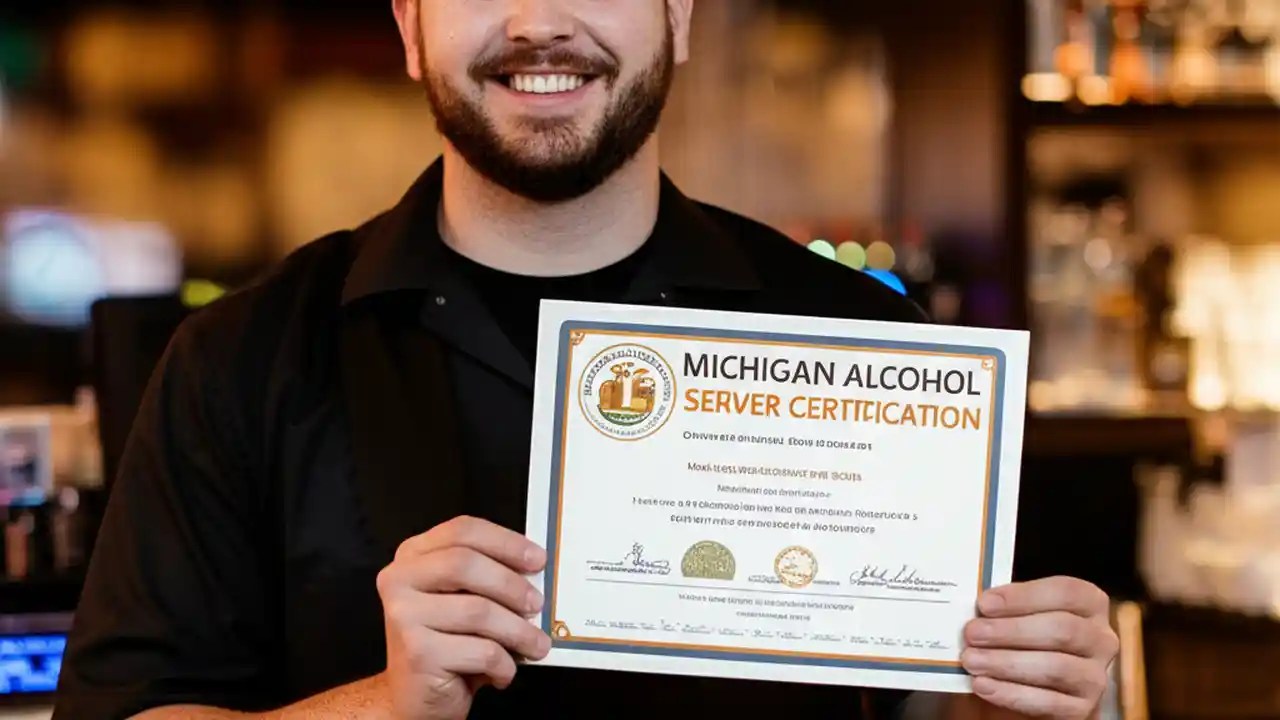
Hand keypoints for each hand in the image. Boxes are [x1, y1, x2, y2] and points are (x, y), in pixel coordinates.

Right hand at [376, 516, 551, 719]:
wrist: (415, 696)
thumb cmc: (448, 643)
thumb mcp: (463, 599)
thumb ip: (487, 576)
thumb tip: (536, 570)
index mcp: (413, 556)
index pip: (462, 531)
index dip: (505, 541)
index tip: (538, 559)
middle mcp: (399, 580)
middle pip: (465, 564)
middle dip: (512, 584)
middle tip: (537, 604)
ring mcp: (403, 616)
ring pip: (478, 611)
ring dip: (518, 631)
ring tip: (536, 645)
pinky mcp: (417, 653)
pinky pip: (480, 650)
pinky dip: (503, 663)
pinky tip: (503, 671)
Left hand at [959, 576, 1118, 718]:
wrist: (1028, 684)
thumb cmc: (1021, 639)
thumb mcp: (1018, 615)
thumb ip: (1004, 608)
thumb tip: (977, 606)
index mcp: (1090, 604)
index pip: (1066, 593)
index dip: (1024, 597)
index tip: (985, 604)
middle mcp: (1101, 639)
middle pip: (1062, 630)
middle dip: (1011, 631)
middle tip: (972, 633)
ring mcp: (1095, 676)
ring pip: (1056, 667)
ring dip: (1007, 663)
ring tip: (972, 660)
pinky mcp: (1083, 709)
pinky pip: (1049, 702)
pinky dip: (1011, 693)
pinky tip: (983, 684)